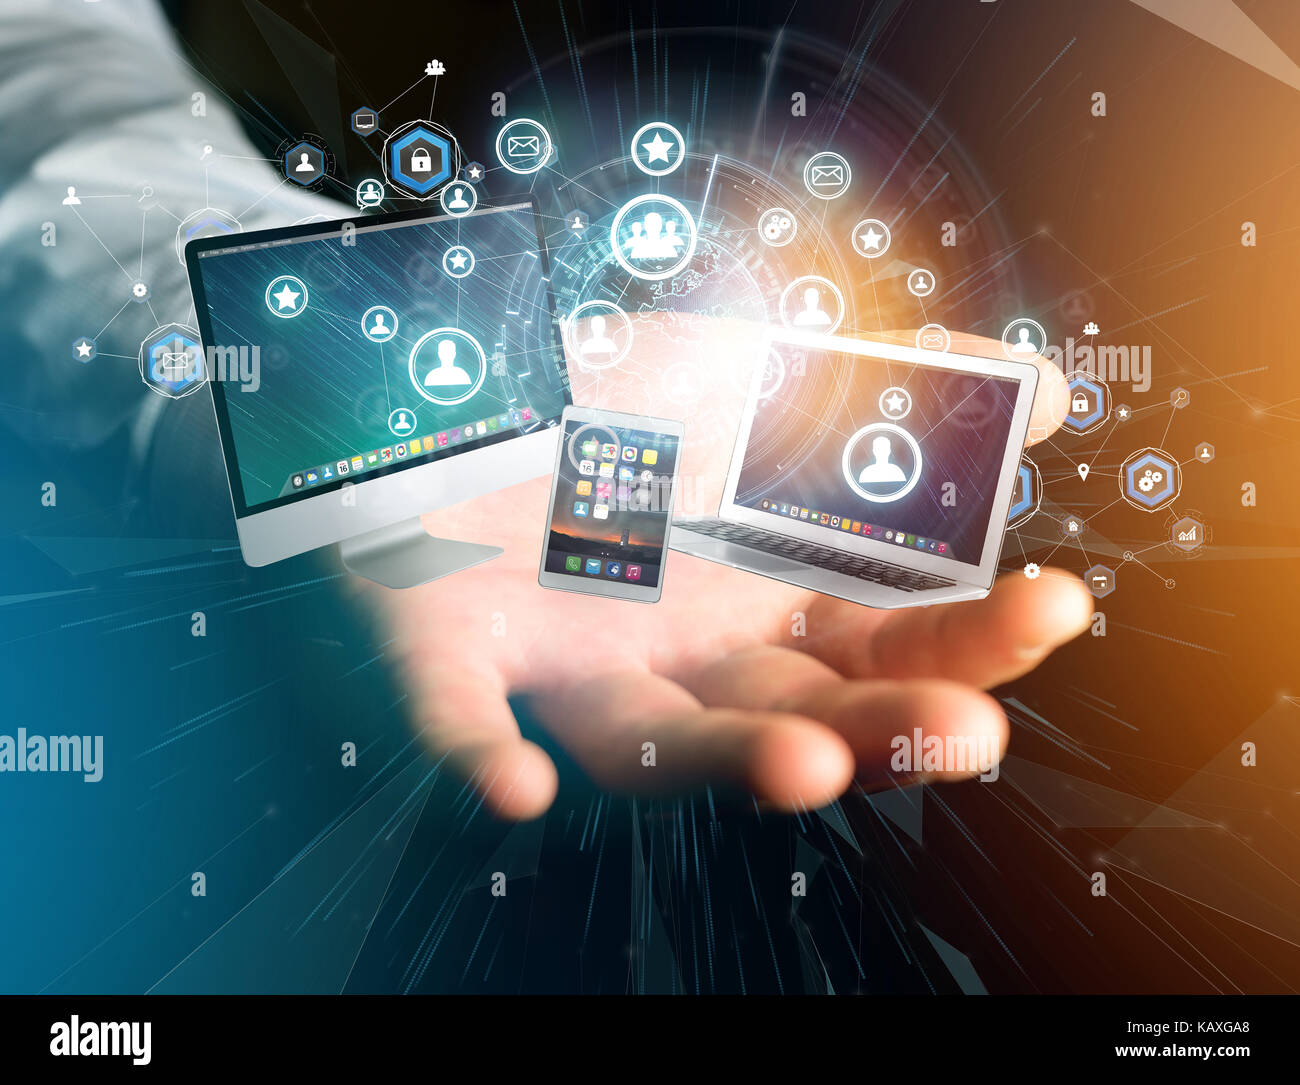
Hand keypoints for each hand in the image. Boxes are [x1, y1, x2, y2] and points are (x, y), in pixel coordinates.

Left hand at [358, 318, 1087, 818]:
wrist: (473, 382)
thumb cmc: (635, 396)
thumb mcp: (778, 370)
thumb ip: (899, 389)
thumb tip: (1046, 393)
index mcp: (773, 591)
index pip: (895, 635)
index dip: (974, 631)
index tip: (1054, 603)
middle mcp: (691, 649)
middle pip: (800, 705)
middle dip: (885, 725)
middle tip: (970, 731)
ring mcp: (578, 657)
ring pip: (660, 736)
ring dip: (730, 755)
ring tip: (807, 768)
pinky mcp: (462, 651)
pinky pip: (467, 719)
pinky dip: (484, 750)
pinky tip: (513, 784)